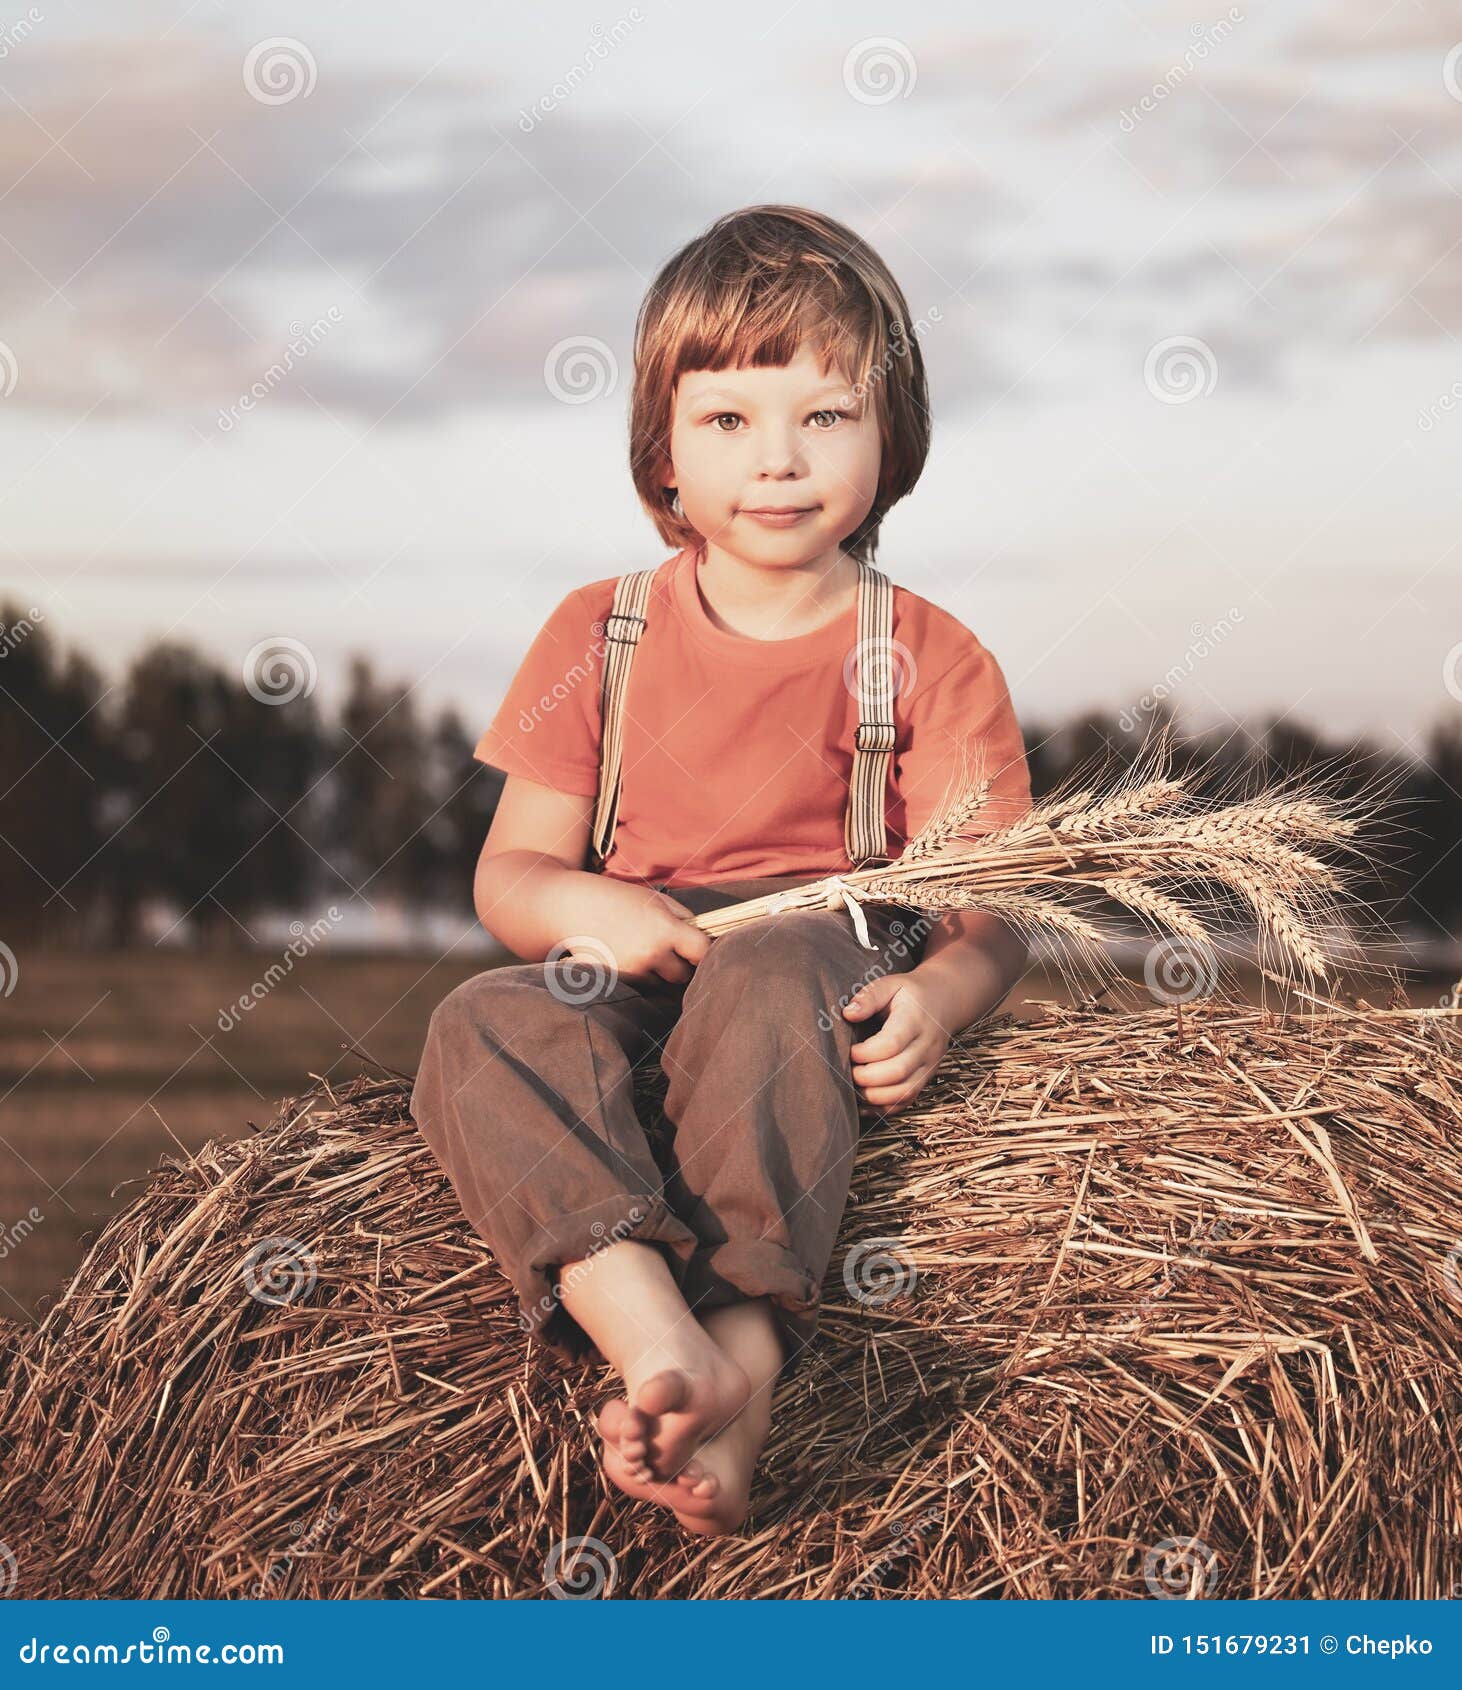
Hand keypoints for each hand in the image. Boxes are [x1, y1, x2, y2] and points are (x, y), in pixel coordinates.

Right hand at [557, 875, 710, 987]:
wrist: (571, 907)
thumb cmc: (617, 899)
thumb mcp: (656, 899)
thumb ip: (684, 919)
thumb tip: (706, 942)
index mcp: (664, 929)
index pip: (702, 952)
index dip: (705, 953)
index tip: (699, 952)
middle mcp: (649, 954)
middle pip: (683, 976)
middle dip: (681, 966)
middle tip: (670, 952)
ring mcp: (631, 971)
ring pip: (660, 984)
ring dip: (658, 973)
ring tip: (640, 949)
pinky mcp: (615, 982)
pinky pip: (639, 987)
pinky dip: (638, 977)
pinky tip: (625, 956)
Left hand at [841, 972, 954, 1108]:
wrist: (944, 1002)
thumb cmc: (910, 994)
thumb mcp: (890, 984)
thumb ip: (869, 996)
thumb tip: (848, 1014)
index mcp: (915, 1020)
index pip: (891, 1044)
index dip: (866, 1053)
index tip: (850, 1050)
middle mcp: (926, 1046)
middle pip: (897, 1072)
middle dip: (866, 1077)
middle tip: (847, 1071)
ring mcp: (929, 1065)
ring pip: (904, 1092)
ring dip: (873, 1096)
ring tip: (853, 1087)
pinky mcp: (926, 1078)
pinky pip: (907, 1101)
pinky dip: (883, 1109)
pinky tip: (863, 1103)